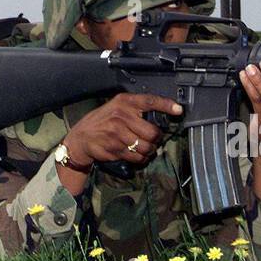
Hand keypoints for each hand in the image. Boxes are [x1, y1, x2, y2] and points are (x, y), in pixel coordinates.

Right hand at [64, 92, 181, 167]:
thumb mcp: (116, 108)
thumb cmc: (103, 122)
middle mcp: (121, 115)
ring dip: (149, 151)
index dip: (166, 105)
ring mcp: (117, 132)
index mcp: (124, 102)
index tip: (178, 110)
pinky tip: (135, 155)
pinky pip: (137, 157)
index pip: (149, 101)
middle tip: (153, 139)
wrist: (81, 137)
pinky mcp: (114, 147)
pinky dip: (140, 159)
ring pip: (146, 147)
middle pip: (153, 131)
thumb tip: (161, 116)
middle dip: (156, 139)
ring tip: (144, 148)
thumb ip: (135, 109)